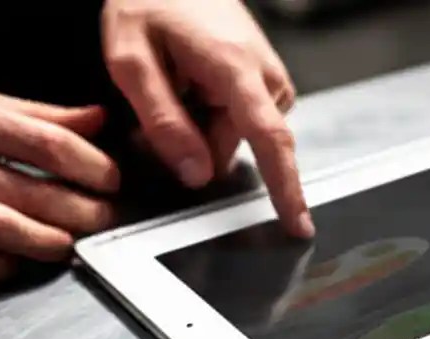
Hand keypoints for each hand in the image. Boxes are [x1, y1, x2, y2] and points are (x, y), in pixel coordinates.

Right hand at [0, 77, 118, 284]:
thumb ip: (31, 114)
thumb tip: (95, 121)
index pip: (51, 144)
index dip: (95, 167)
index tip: (114, 181)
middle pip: (36, 192)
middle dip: (84, 213)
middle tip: (106, 222)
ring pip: (0, 227)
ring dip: (44, 242)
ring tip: (67, 246)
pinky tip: (11, 266)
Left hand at [101, 0, 312, 237]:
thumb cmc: (149, 3)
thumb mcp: (131, 59)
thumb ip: (163, 122)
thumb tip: (197, 175)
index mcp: (237, 69)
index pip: (270, 140)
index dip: (285, 188)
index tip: (298, 226)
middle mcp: (267, 78)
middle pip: (234, 148)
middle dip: (193, 144)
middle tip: (156, 104)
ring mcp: (273, 81)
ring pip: (235, 138)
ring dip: (199, 127)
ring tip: (175, 84)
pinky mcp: (270, 85)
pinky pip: (240, 123)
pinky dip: (211, 116)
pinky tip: (193, 85)